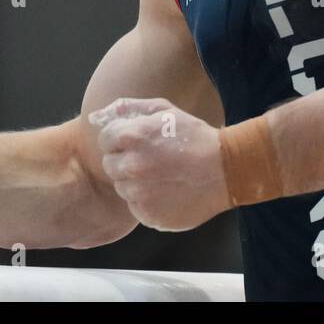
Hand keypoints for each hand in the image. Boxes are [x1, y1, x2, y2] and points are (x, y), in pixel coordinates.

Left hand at [89, 97, 230, 231]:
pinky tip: (167, 190)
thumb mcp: (164, 110)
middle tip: (151, 158)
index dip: (120, 139)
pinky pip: (136, 206)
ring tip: (162, 174)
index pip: (104, 139)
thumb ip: (129, 108)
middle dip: (125, 160)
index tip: (138, 141)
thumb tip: (97, 116)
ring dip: (135, 181)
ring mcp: (139, 194)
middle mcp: (131, 166)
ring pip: (122, 187)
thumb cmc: (194, 136)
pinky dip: (147, 200)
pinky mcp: (148, 215)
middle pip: (109, 165)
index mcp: (132, 137)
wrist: (226, 169)